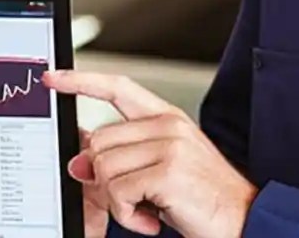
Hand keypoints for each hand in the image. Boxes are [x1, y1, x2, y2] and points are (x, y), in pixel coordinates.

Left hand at [43, 71, 257, 237]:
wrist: (244, 220)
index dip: (81, 82)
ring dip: (119, 202)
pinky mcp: (167, 171)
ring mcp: (169, 146)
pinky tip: (152, 220)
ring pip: (104, 168)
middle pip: (99, 142)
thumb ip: (125, 158)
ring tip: (148, 210)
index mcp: (167, 119)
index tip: (53, 78)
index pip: (117, 88)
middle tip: (131, 200)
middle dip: (104, 179)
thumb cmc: (205, 200)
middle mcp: (168, 126)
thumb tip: (80, 161)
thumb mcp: (162, 171)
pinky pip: (118, 193)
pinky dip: (128, 216)